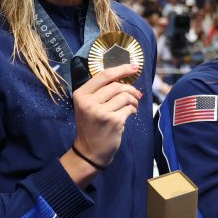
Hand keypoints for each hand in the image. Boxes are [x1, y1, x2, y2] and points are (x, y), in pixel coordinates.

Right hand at [66, 63, 142, 178]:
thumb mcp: (88, 106)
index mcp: (80, 95)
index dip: (122, 69)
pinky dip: (133, 110)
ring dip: (133, 100)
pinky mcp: (113, 121)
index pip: (104, 75)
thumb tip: (125, 75)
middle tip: (136, 95)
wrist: (90, 151)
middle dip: (130, 89)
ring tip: (133, 106)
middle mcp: (88, 102)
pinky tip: (130, 114)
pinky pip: (129, 108)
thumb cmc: (91, 126)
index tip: (134, 66)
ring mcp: (101, 112)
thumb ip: (100, 91)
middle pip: (117, 85)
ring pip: (125, 96)